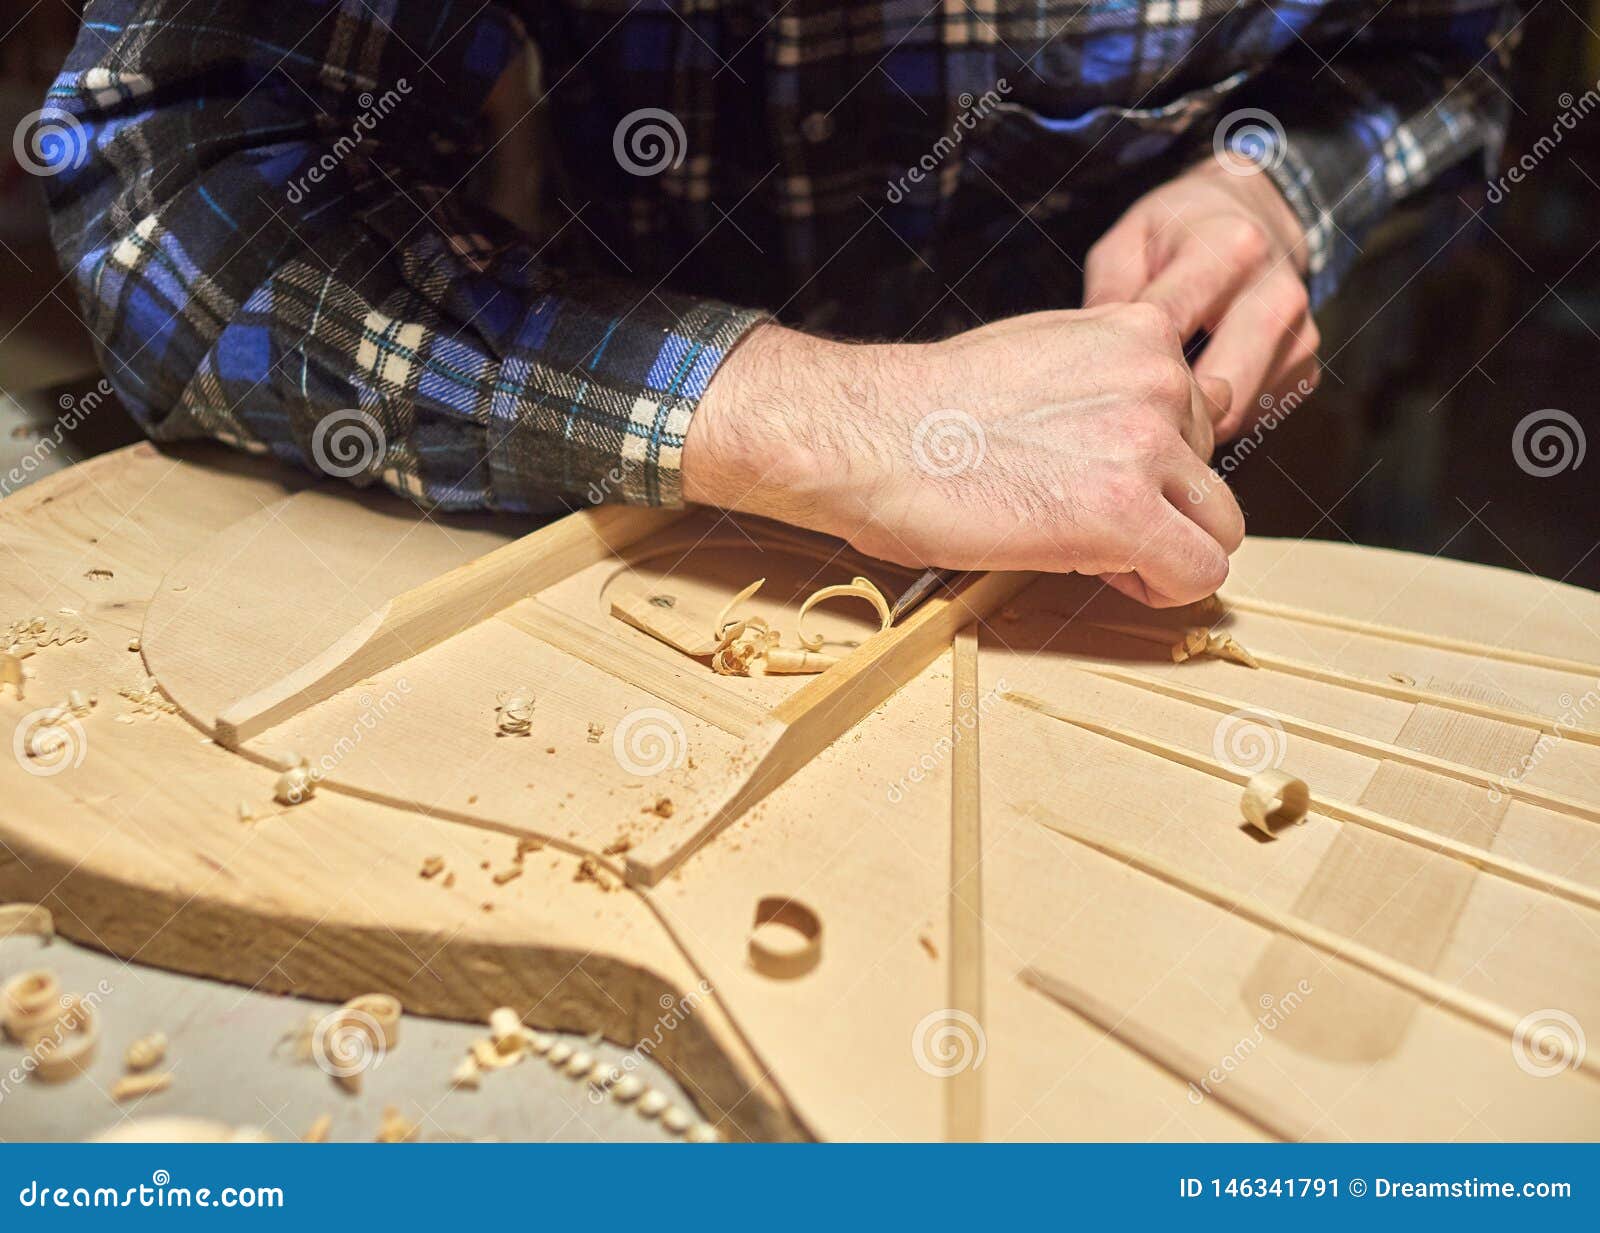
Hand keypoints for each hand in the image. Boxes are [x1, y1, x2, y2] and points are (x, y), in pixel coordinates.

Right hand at [683, 309, 1243, 606]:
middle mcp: (1160, 379)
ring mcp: (1149, 444)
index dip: (1154, 464)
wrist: (865, 435)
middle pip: (1212, 476)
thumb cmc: (924, 410)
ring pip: (1218, 529)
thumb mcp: (1036, 358)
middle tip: (1082, 518)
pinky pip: (1198, 572)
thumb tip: (1126, 435)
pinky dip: (1157, 587)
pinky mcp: (1125, 512)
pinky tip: (1099, 571)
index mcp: (1138, 332)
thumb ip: (1102, 383)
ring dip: (1161, 549)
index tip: (1097, 477)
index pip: (1199, 416)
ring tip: (1086, 545)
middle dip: (1160, 509)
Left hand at [1084, 154, 1319, 438]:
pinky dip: (1216, 414)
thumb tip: (1096, 362)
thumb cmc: (1179, 233)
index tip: (1098, 378)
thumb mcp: (1129, 242)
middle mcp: (1277, 294)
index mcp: (1231, 250)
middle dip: (1166, 409)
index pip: (1169, 329)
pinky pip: (1249, 418)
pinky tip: (1194, 386)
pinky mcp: (1304, 371)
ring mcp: (1299, 337)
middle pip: (1213, 391)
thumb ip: (1109, 294)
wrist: (1257, 217)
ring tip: (1157, 396)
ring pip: (1231, 415)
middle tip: (1125, 408)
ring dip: (1190, 419)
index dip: (1126, 363)